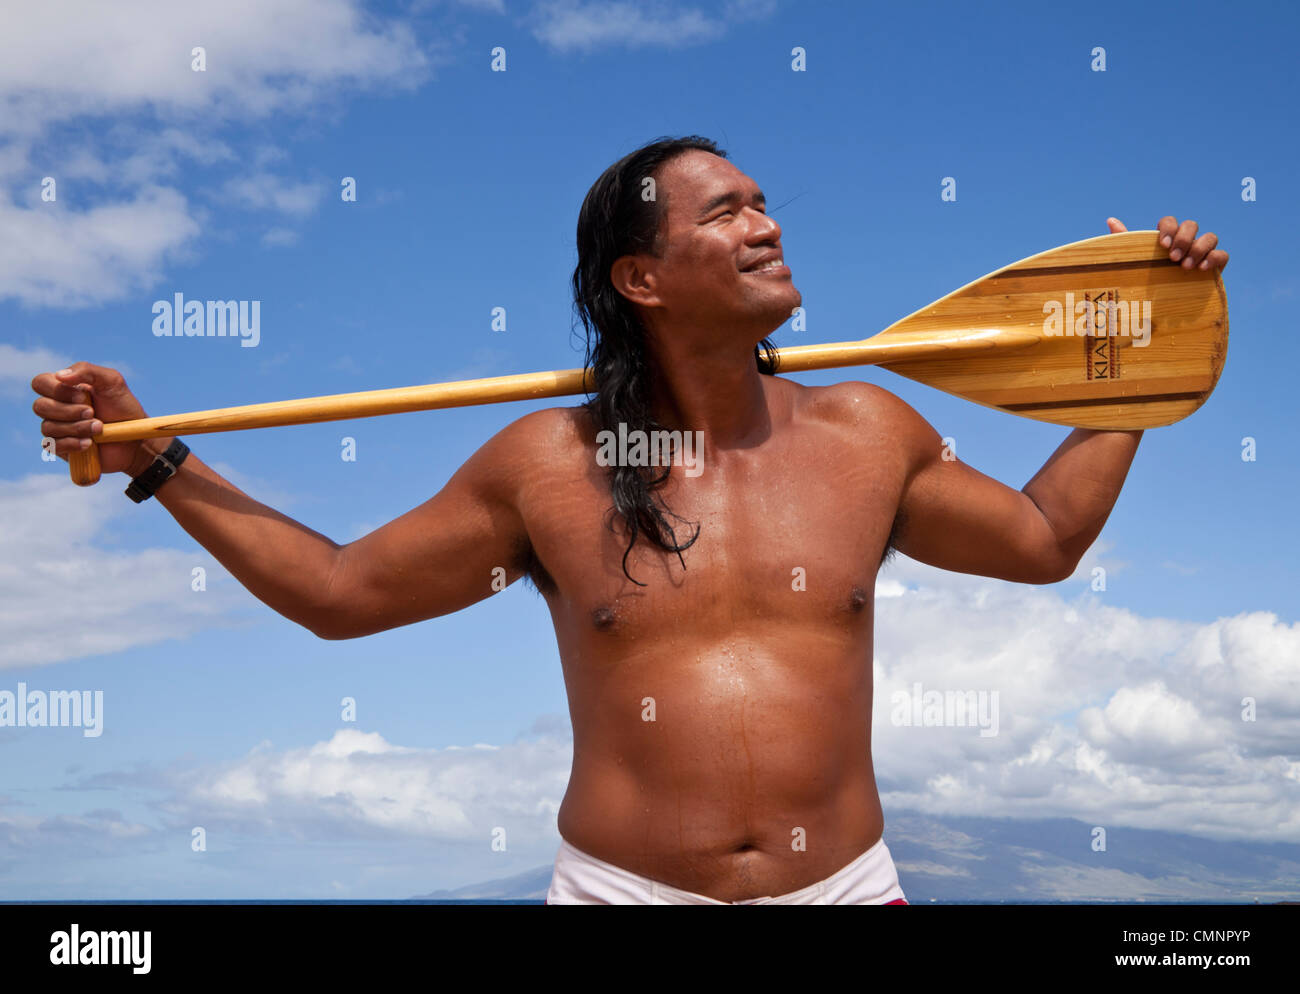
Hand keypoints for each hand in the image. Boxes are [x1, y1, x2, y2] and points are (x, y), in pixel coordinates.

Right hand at [30, 362, 171, 478]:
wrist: (136, 438)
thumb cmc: (123, 407)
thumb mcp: (112, 382)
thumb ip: (87, 370)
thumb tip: (59, 375)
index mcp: (64, 388)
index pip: (40, 383)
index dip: (56, 390)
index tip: (82, 396)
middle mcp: (56, 407)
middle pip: (40, 406)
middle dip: (69, 411)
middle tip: (93, 413)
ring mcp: (57, 428)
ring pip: (48, 427)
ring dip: (76, 428)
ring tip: (99, 428)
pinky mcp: (61, 447)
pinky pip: (51, 445)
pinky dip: (71, 444)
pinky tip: (89, 444)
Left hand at [1106, 216, 1228, 271]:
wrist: (1162, 310)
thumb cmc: (1145, 283)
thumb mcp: (1134, 264)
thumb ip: (1125, 243)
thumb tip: (1110, 220)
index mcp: (1166, 239)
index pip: (1170, 222)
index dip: (1168, 228)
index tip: (1163, 244)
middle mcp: (1186, 242)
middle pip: (1191, 225)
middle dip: (1183, 238)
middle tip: (1173, 258)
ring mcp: (1202, 253)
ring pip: (1210, 236)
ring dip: (1199, 248)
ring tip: (1185, 267)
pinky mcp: (1215, 267)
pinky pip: (1223, 254)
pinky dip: (1214, 257)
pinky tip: (1202, 269)